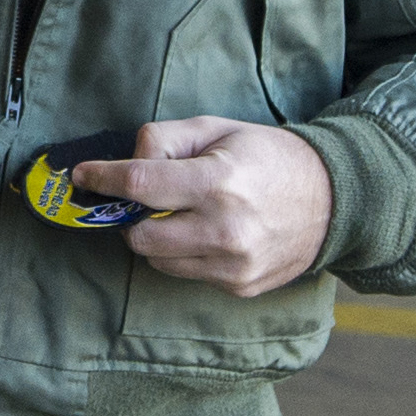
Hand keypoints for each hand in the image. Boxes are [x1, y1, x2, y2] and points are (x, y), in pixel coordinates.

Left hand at [71, 116, 333, 297]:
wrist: (333, 200)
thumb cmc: (266, 156)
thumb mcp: (215, 129)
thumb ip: (163, 139)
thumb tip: (124, 162)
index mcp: (217, 183)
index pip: (139, 184)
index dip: (102, 178)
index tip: (81, 175)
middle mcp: (224, 230)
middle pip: (138, 234)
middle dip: (128, 215)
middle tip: (139, 199)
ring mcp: (233, 265)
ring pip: (157, 259)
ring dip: (153, 236)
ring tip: (180, 213)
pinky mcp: (239, 286)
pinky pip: (185, 273)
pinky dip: (182, 253)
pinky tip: (206, 232)